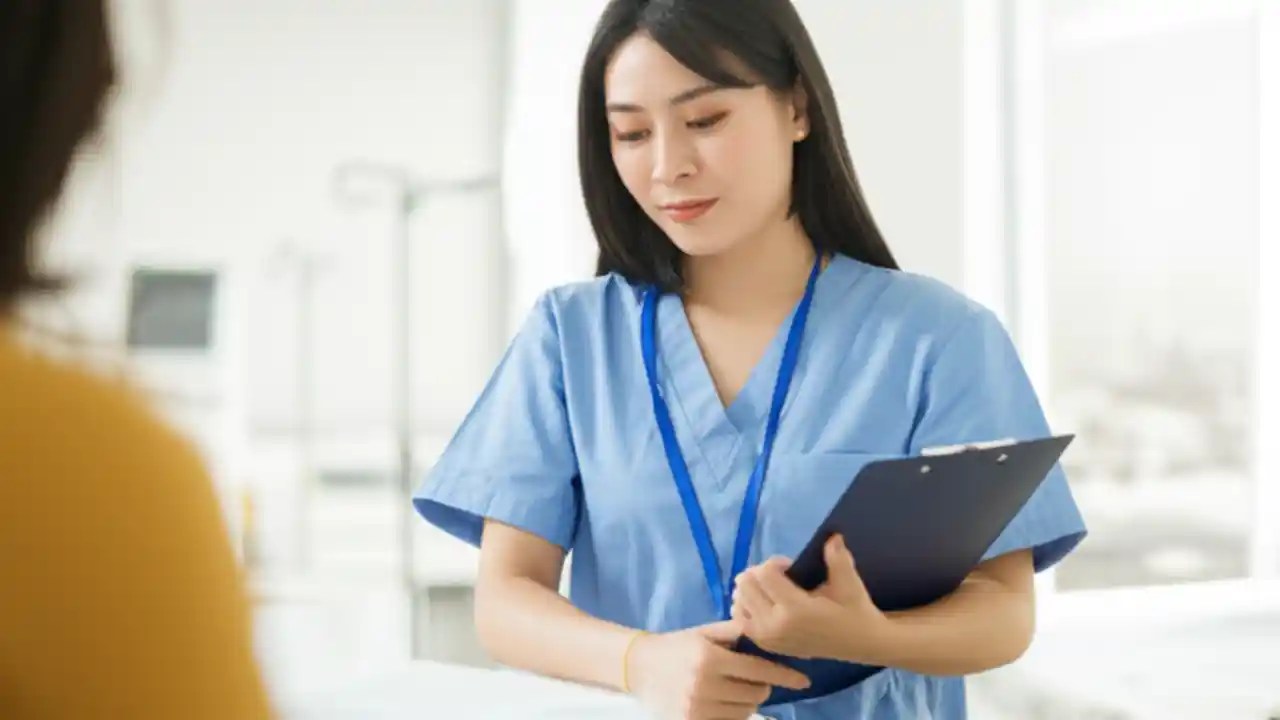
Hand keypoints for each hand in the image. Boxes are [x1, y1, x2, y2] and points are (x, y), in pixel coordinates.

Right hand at [626, 618, 810, 719]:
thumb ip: (736, 630)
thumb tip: (769, 628)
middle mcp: (704, 685)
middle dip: (762, 685)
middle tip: (753, 677)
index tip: (803, 679)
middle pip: (756, 694)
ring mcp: (696, 708)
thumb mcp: (705, 632)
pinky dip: (733, 714)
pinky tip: (725, 701)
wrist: (639, 667)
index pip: (759, 669)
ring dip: (748, 701)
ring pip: (744, 711)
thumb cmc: (678, 645)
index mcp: (710, 658)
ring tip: (737, 688)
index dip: (785, 675)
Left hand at [731, 534, 891, 662]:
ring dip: (751, 589)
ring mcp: (767, 638)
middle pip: (746, 585)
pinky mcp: (766, 645)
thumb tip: (832, 536)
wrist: (861, 644)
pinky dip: (746, 607)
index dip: (775, 562)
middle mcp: (774, 625)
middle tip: (778, 575)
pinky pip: (739, 620)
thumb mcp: (850, 583)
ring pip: (738, 601)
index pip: (765, 574)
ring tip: (771, 589)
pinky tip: (764, 603)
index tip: (790, 565)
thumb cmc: (855, 612)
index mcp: (795, 610)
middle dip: (759, 573)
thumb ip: (838, 558)